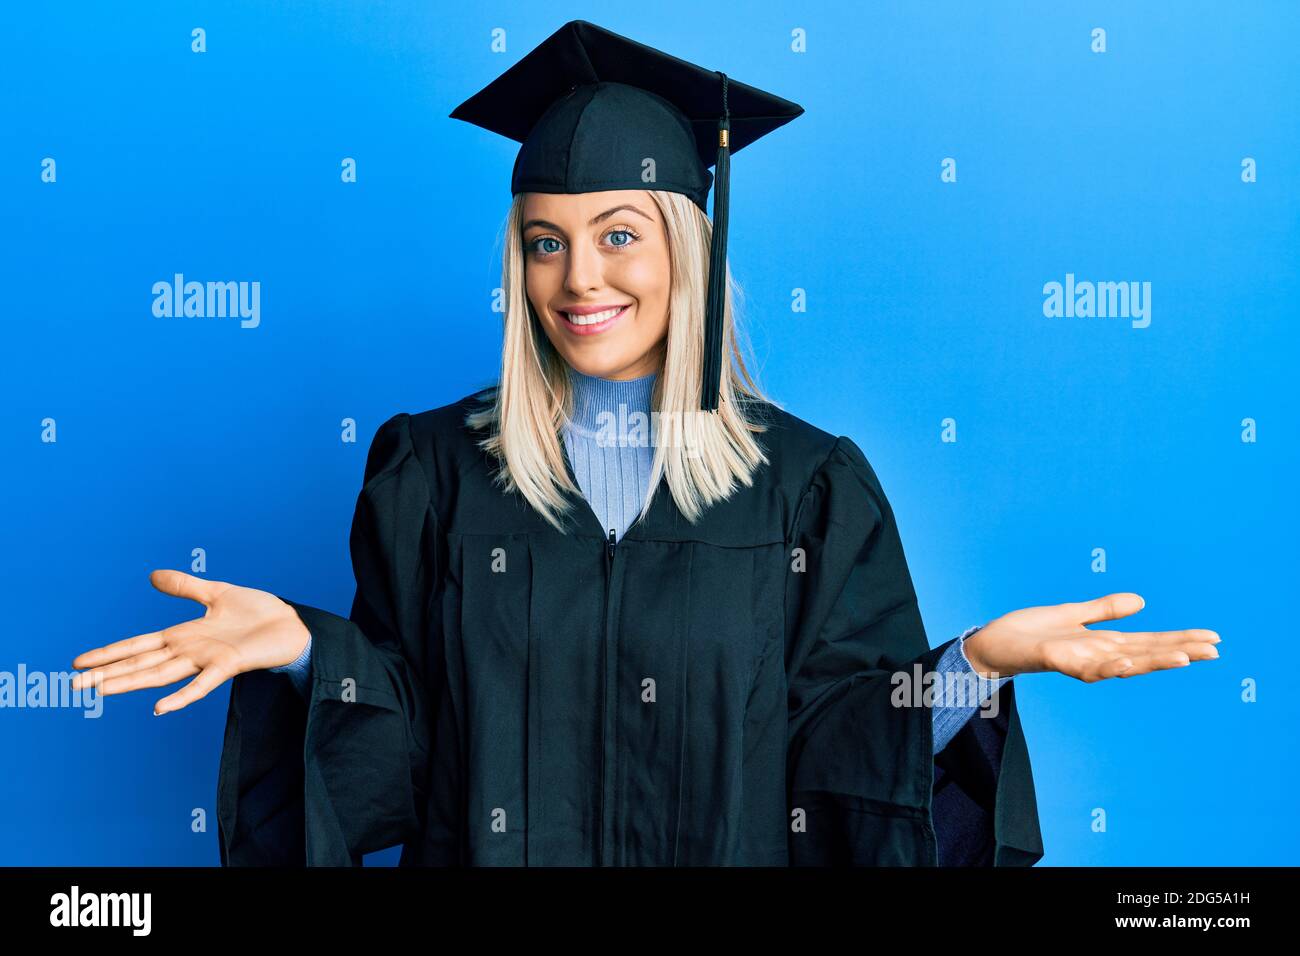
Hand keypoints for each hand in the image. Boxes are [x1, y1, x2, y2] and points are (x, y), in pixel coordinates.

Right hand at [71, 569, 310, 714]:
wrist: (293, 624)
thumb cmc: (259, 613)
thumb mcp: (217, 593)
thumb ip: (185, 587)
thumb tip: (153, 575)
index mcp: (185, 636)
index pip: (138, 645)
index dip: (110, 653)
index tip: (78, 662)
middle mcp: (190, 651)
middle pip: (141, 664)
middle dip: (108, 673)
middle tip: (73, 686)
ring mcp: (208, 660)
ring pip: (161, 674)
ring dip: (131, 683)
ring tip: (100, 692)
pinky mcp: (229, 664)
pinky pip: (202, 684)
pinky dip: (181, 696)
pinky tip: (159, 708)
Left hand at [961, 592, 1219, 682]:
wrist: (991, 644)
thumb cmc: (1029, 632)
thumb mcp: (1072, 614)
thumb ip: (1104, 610)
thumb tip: (1142, 602)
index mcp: (1103, 642)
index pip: (1150, 641)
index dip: (1180, 640)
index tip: (1213, 639)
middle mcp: (1096, 655)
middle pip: (1145, 653)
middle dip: (1179, 651)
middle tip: (1215, 650)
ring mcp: (1078, 661)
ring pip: (1123, 663)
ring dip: (1152, 661)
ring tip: (1184, 657)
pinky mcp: (1055, 660)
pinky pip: (1085, 667)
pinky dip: (1108, 666)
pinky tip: (1128, 662)